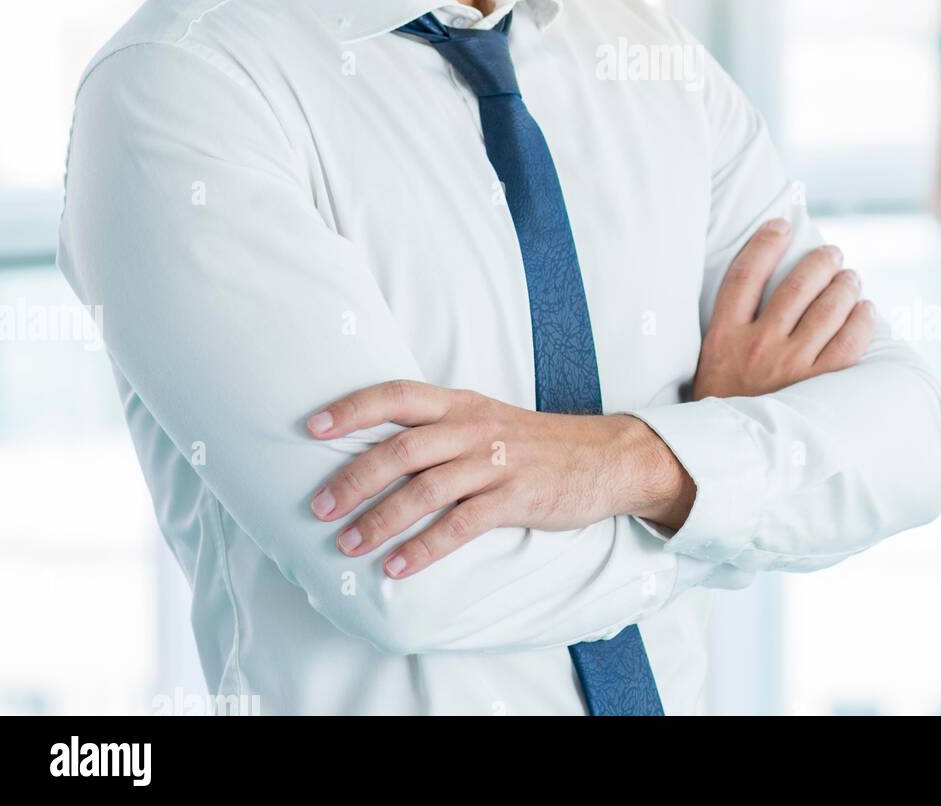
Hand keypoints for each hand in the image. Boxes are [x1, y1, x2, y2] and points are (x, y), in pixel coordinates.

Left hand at [305, 383, 684, 578]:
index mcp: (461, 403)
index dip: (354, 408)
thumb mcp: (486, 420)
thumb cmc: (535, 443)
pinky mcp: (516, 497)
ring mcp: (496, 462)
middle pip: (403, 446)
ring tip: (348, 544)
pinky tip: (398, 567)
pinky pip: (461, 525)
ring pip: (426, 487)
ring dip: (381, 518)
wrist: (605, 456)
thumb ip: (440, 430)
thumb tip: (377, 452)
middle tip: (320, 505)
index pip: (398, 395)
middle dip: (355, 475)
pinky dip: (424, 547)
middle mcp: (473, 427)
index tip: (313, 427)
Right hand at [693, 219, 874, 399]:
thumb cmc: (721, 407)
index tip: (781, 224)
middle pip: (796, 284)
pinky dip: (861, 320)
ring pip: (827, 308)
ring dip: (844, 284)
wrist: (727, 462)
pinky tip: (865, 310)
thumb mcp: (710, 362)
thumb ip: (730, 328)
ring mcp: (789, 367)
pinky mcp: (816, 388)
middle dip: (819, 261)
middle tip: (831, 253)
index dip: (765, 242)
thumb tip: (761, 287)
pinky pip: (849, 343)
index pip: (746, 273)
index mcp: (724, 336)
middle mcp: (757, 346)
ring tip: (850, 277)